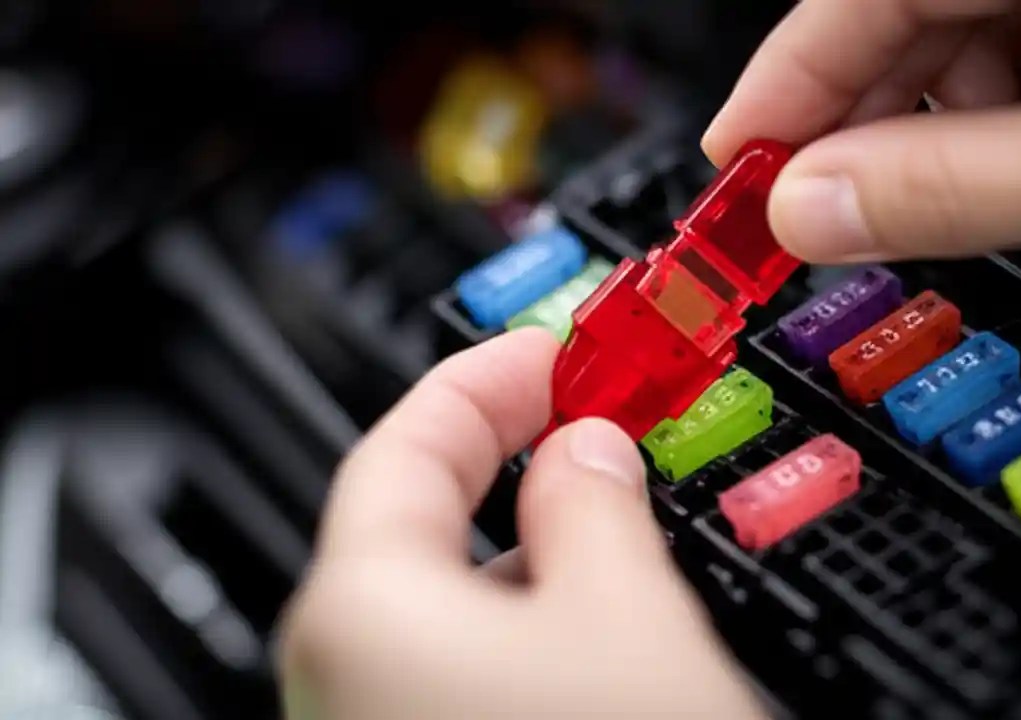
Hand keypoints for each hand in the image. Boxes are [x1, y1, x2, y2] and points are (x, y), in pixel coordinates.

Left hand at [276, 328, 765, 718]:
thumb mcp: (629, 619)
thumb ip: (596, 506)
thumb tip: (586, 451)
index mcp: (361, 611)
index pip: (409, 439)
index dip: (491, 374)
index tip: (555, 346)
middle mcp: (337, 674)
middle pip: (420, 522)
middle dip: (513, 460)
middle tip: (592, 416)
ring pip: (450, 607)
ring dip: (528, 556)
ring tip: (618, 535)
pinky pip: (460, 669)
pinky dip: (522, 631)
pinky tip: (594, 639)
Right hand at [703, 0, 1020, 262]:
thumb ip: (952, 195)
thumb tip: (814, 212)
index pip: (850, 3)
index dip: (778, 100)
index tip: (733, 184)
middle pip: (902, 13)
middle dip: (865, 125)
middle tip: (831, 222)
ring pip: (967, 27)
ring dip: (948, 122)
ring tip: (969, 196)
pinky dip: (1018, 100)